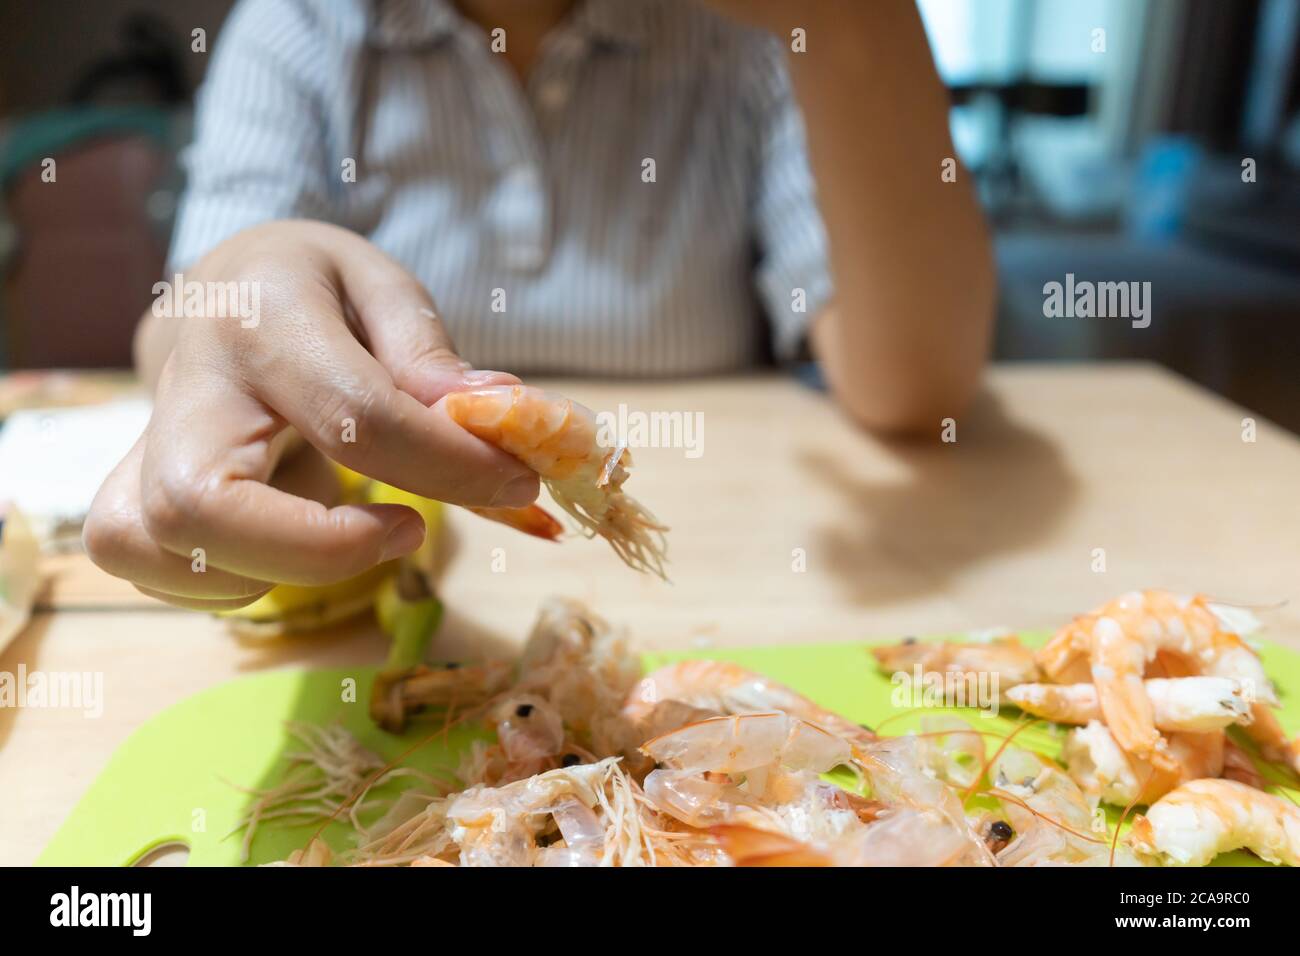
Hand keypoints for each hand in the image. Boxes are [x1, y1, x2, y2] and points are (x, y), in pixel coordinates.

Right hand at [84, 220, 538, 608]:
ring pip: (166, 550)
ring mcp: (144, 451)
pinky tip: (293, 540)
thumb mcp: (379, 286)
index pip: (354, 417)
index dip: (447, 466)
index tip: (514, 480)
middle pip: (201, 505)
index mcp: (260, 319)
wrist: (216, 295)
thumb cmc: (309, 292)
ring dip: (280, 569)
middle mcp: (186, 388)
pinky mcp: (129, 501)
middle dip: (319, 550)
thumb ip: (427, 351)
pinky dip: (240, 580)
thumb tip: (488, 414)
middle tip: (407, 531)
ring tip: (348, 526)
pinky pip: (164, 574)